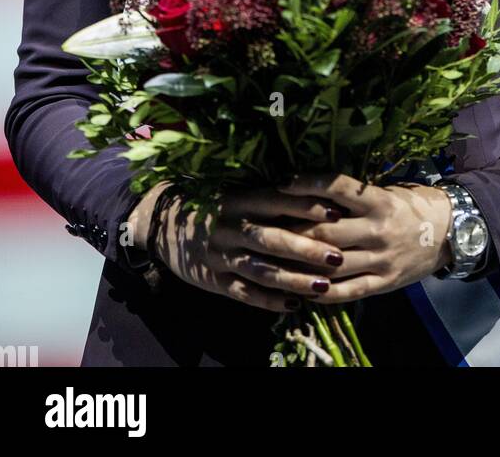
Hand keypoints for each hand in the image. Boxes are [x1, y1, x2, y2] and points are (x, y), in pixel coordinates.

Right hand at [123, 180, 357, 313]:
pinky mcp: (213, 281)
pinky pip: (244, 293)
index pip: (277, 202)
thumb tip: (316, 195)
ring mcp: (220, 256)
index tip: (337, 213)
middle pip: (272, 238)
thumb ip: (267, 198)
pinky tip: (293, 305)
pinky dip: (269, 301)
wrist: (161, 224)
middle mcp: (229, 227)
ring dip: (294, 279)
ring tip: (324, 285)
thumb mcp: (234, 193)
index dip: (306, 207)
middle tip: (338, 255)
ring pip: (261, 270)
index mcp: (237, 200)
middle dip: (306, 248)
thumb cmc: (211, 204)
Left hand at [272, 171, 454, 305]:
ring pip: (332, 264)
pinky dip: (321, 292)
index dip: (308, 184)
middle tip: (265, 224)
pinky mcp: (383, 284)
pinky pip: (348, 291)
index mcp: (380, 201)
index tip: (282, 182)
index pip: (339, 188)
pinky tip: (300, 289)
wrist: (450, 232)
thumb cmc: (411, 205)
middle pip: (327, 230)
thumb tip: (310, 188)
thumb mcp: (387, 191)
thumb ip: (355, 195)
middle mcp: (379, 229)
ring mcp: (381, 259)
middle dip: (293, 228)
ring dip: (300, 264)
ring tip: (273, 259)